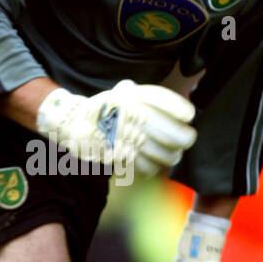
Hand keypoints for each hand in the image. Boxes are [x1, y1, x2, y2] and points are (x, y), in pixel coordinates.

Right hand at [35, 79, 195, 176]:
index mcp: (130, 96)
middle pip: (168, 131)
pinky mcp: (118, 156)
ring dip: (172, 156)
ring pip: (161, 153)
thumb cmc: (106, 109)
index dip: (181, 109)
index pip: (161, 100)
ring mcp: (122, 137)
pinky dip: (154, 168)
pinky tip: (155, 164)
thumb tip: (177, 109)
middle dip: (184, 138)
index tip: (189, 116)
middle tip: (188, 139)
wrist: (73, 124)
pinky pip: (146, 167)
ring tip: (174, 154)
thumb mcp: (122, 93)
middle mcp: (127, 115)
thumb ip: (147, 96)